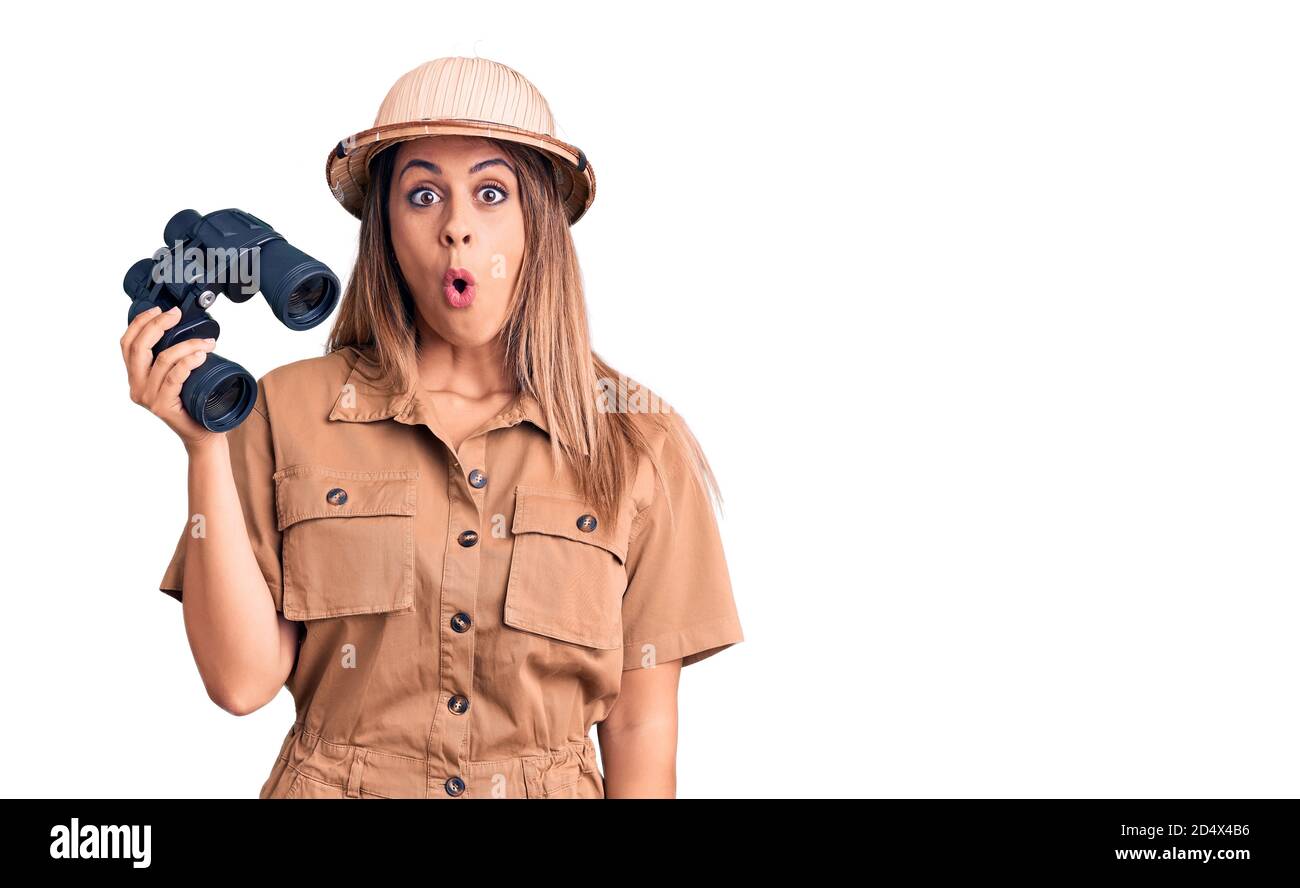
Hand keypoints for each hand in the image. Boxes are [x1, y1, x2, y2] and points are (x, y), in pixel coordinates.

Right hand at [121, 306, 221, 449]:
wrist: (202, 433)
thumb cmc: (194, 402)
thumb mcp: (177, 375)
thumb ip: (172, 357)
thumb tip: (186, 328)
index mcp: (136, 376)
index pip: (128, 344)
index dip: (140, 322)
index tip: (159, 310)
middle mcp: (136, 386)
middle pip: (139, 347)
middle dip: (158, 325)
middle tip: (177, 315)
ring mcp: (148, 397)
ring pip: (162, 359)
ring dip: (187, 345)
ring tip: (207, 342)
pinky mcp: (162, 406)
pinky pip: (174, 377)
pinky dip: (189, 362)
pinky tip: (201, 355)